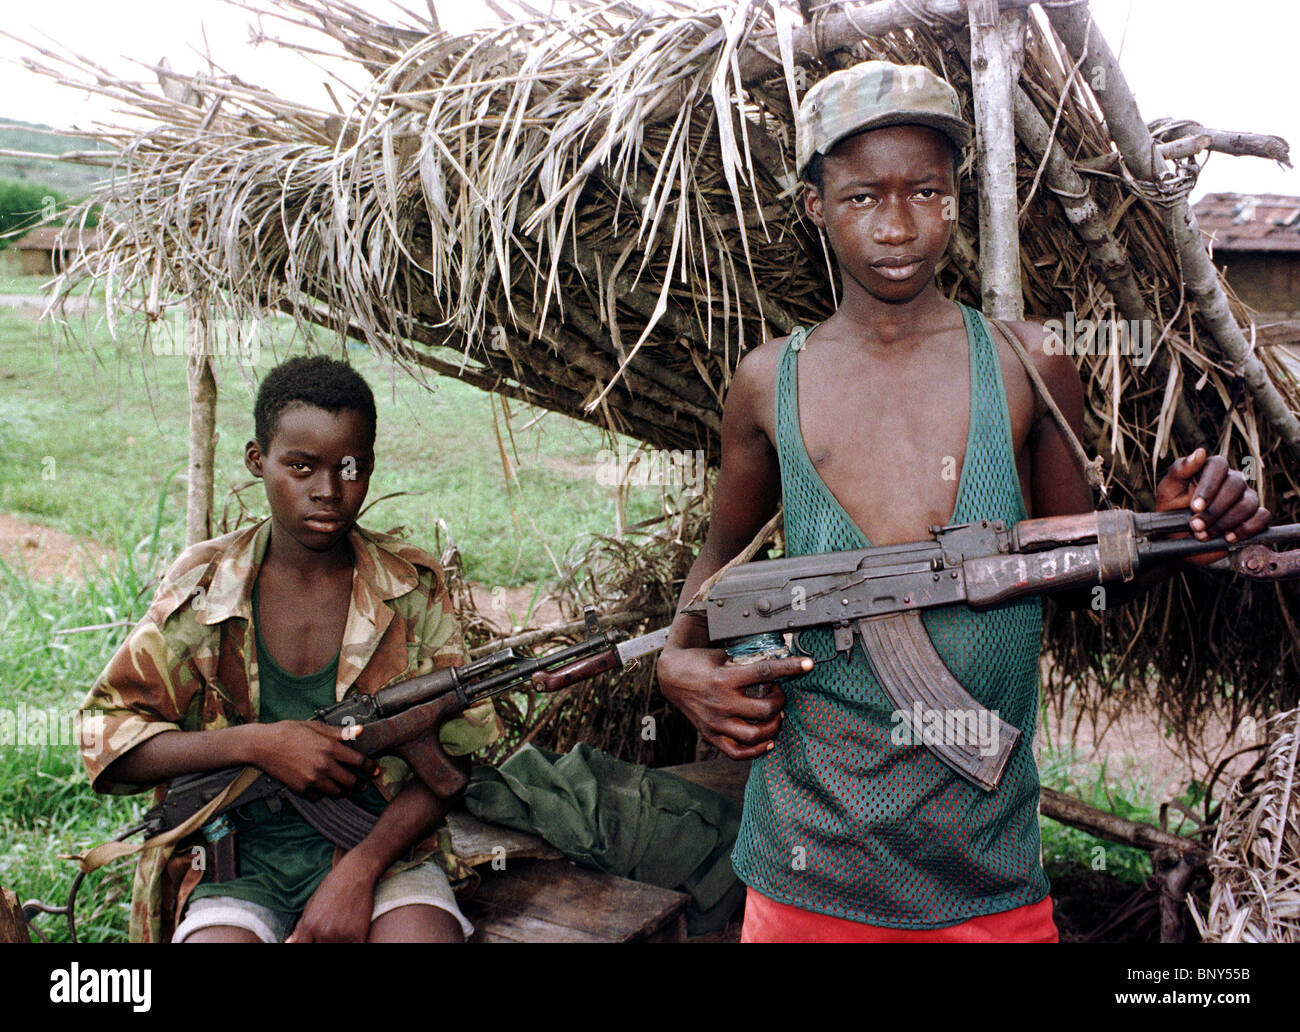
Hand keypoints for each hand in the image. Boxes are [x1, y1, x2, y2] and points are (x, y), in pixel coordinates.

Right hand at [250, 721, 373, 797]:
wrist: (263, 745)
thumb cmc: (288, 732)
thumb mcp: (315, 727)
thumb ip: (339, 732)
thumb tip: (360, 730)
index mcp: (329, 748)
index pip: (358, 761)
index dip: (370, 766)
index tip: (376, 770)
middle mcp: (323, 765)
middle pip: (350, 780)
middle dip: (360, 784)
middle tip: (363, 785)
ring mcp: (312, 779)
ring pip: (336, 792)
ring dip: (344, 791)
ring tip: (347, 789)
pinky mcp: (301, 788)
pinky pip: (318, 797)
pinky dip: (323, 794)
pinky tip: (323, 789)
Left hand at [287, 856, 375, 942]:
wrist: (356, 873)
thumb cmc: (332, 886)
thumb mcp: (311, 903)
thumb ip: (299, 927)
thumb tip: (287, 943)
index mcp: (309, 925)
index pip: (302, 946)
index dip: (308, 944)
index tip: (315, 938)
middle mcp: (323, 932)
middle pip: (322, 947)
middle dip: (324, 940)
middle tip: (332, 924)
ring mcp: (341, 934)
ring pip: (338, 946)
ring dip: (340, 940)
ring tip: (343, 923)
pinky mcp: (358, 933)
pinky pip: (355, 945)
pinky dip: (355, 939)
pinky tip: (354, 928)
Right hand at [656, 644, 811, 759]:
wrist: (672, 677)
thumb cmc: (700, 663)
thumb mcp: (722, 655)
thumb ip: (747, 661)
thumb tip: (777, 662)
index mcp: (725, 678)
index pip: (765, 672)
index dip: (790, 668)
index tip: (808, 664)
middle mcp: (721, 702)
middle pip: (765, 709)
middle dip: (780, 701)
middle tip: (778, 694)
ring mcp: (716, 722)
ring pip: (755, 735)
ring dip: (773, 726)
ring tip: (775, 716)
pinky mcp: (711, 735)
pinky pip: (737, 753)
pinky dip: (756, 751)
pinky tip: (768, 741)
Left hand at [1155, 447, 1269, 562]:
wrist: (1176, 535)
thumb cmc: (1172, 508)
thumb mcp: (1168, 489)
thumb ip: (1180, 470)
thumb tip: (1200, 452)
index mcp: (1211, 469)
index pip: (1219, 466)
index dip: (1209, 486)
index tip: (1195, 507)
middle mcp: (1232, 480)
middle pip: (1235, 485)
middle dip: (1214, 509)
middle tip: (1196, 525)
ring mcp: (1246, 497)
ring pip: (1247, 503)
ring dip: (1225, 522)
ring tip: (1204, 535)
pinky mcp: (1254, 515)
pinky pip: (1262, 517)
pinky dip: (1247, 529)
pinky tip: (1228, 537)